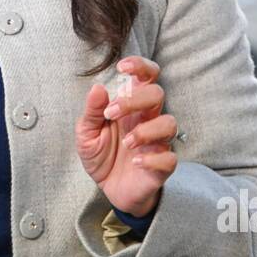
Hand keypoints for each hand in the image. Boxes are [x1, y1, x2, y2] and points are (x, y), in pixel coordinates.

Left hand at [75, 56, 179, 216]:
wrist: (110, 189)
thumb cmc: (103, 155)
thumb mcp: (87, 133)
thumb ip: (92, 112)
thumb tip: (97, 88)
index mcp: (132, 107)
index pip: (147, 77)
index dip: (140, 66)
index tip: (122, 67)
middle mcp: (148, 120)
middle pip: (158, 94)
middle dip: (135, 100)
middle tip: (111, 114)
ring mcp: (158, 142)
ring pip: (170, 123)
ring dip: (146, 130)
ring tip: (126, 143)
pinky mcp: (162, 166)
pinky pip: (169, 158)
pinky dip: (152, 159)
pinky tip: (135, 163)